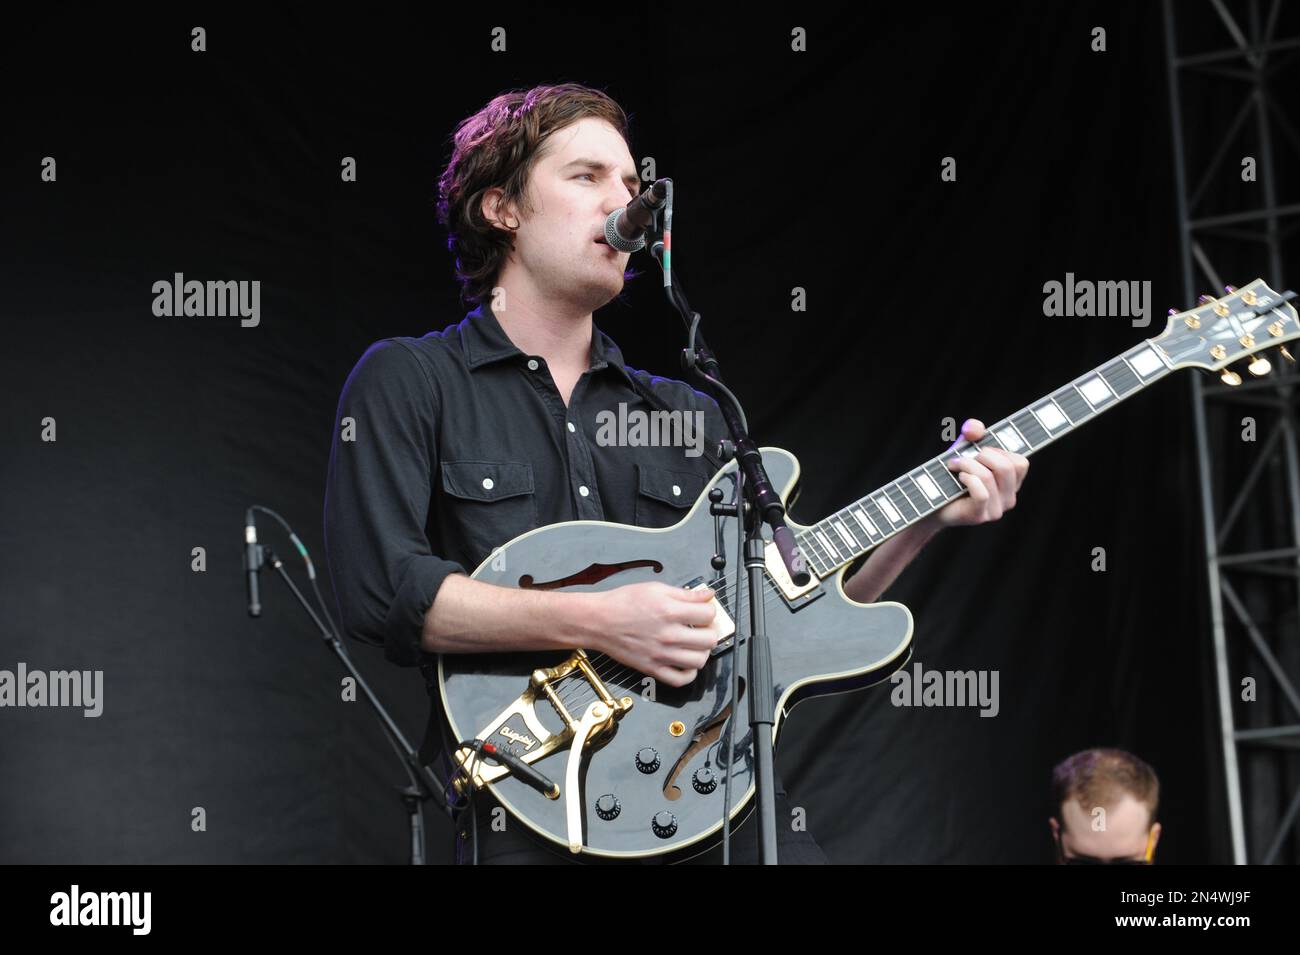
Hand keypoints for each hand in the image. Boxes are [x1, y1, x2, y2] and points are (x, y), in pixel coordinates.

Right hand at [588, 582, 719, 687]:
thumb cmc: (623, 603)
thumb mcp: (655, 589)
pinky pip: (681, 679)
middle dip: (710, 632)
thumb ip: (685, 593)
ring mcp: (661, 654)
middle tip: (703, 628)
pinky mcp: (652, 669)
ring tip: (695, 645)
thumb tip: (707, 595)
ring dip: (702, 652)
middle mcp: (668, 635)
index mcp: (670, 611)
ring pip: (699, 661)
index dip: (709, 610)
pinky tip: (686, 663)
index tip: (704, 611)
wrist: (599, 621)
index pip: (708, 614)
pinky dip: (689, 674)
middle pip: (709, 640)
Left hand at [929, 418, 1028, 527]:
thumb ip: (972, 433)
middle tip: (965, 457)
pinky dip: (967, 478)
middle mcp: (1008, 499)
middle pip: (1008, 467)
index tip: (981, 451)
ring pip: (989, 476)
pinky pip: (981, 492)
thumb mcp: (963, 448)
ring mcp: (996, 510)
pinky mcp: (980, 516)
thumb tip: (975, 428)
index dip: (1000, 451)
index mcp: (1011, 484)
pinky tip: (959, 477)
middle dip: (983, 455)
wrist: (930, 501)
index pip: (1021, 463)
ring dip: (967, 464)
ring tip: (954, 465)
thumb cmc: (951, 475)